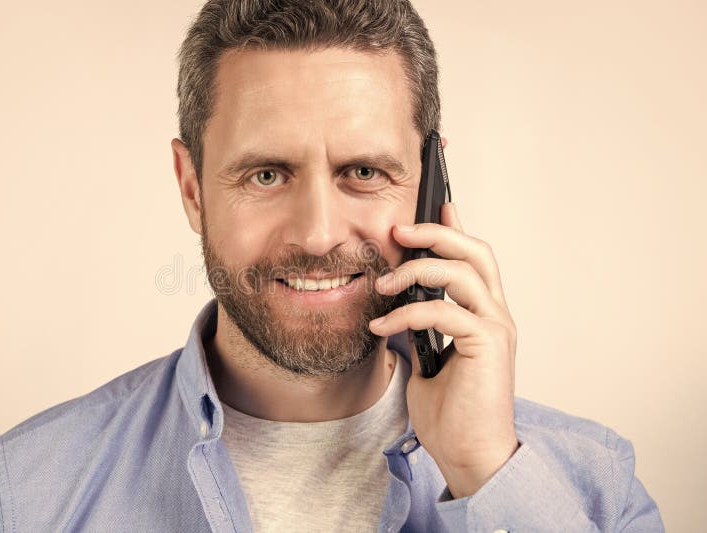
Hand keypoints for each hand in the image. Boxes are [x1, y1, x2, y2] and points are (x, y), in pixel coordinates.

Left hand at [369, 202, 518, 498]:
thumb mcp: (427, 360)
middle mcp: (496, 315)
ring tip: (382, 285)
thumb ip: (420, 331)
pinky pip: (443, 311)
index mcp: (484, 316)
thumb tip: (397, 310)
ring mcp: (496, 328)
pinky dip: (407, 313)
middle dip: (435, 233)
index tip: (435, 206)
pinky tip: (382, 327)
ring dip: (416, 269)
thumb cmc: (451, 414)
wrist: (470, 456)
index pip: (474, 260)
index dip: (455, 229)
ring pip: (462, 271)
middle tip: (397, 231)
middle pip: (475, 252)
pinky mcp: (488, 344)